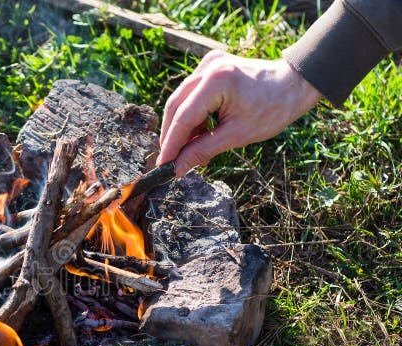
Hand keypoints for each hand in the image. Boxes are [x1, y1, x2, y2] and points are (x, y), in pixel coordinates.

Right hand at [157, 50, 321, 176]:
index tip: (162, 165)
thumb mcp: (237, 135)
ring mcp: (208, 64)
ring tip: (189, 152)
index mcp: (217, 80)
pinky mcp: (210, 67)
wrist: (295, 83)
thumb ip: (202, 150)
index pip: (184, 117)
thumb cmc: (274, 108)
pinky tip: (199, 135)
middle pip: (176, 106)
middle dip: (171, 136)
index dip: (171, 144)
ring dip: (182, 128)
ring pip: (181, 101)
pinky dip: (192, 116)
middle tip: (169, 161)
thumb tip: (177, 169)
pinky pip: (191, 95)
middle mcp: (208, 67)